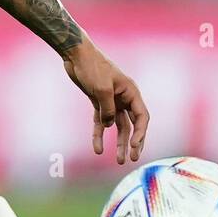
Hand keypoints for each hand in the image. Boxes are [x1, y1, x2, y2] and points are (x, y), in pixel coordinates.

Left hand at [63, 37, 149, 163]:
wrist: (76, 56)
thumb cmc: (92, 67)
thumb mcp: (101, 88)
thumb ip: (108, 108)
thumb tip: (109, 125)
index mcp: (131, 92)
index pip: (142, 116)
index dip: (141, 133)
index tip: (135, 145)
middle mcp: (124, 98)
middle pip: (133, 125)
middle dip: (134, 142)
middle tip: (133, 158)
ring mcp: (111, 101)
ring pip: (118, 126)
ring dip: (119, 143)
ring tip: (119, 161)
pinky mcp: (98, 103)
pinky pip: (101, 122)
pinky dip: (99, 135)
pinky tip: (97, 149)